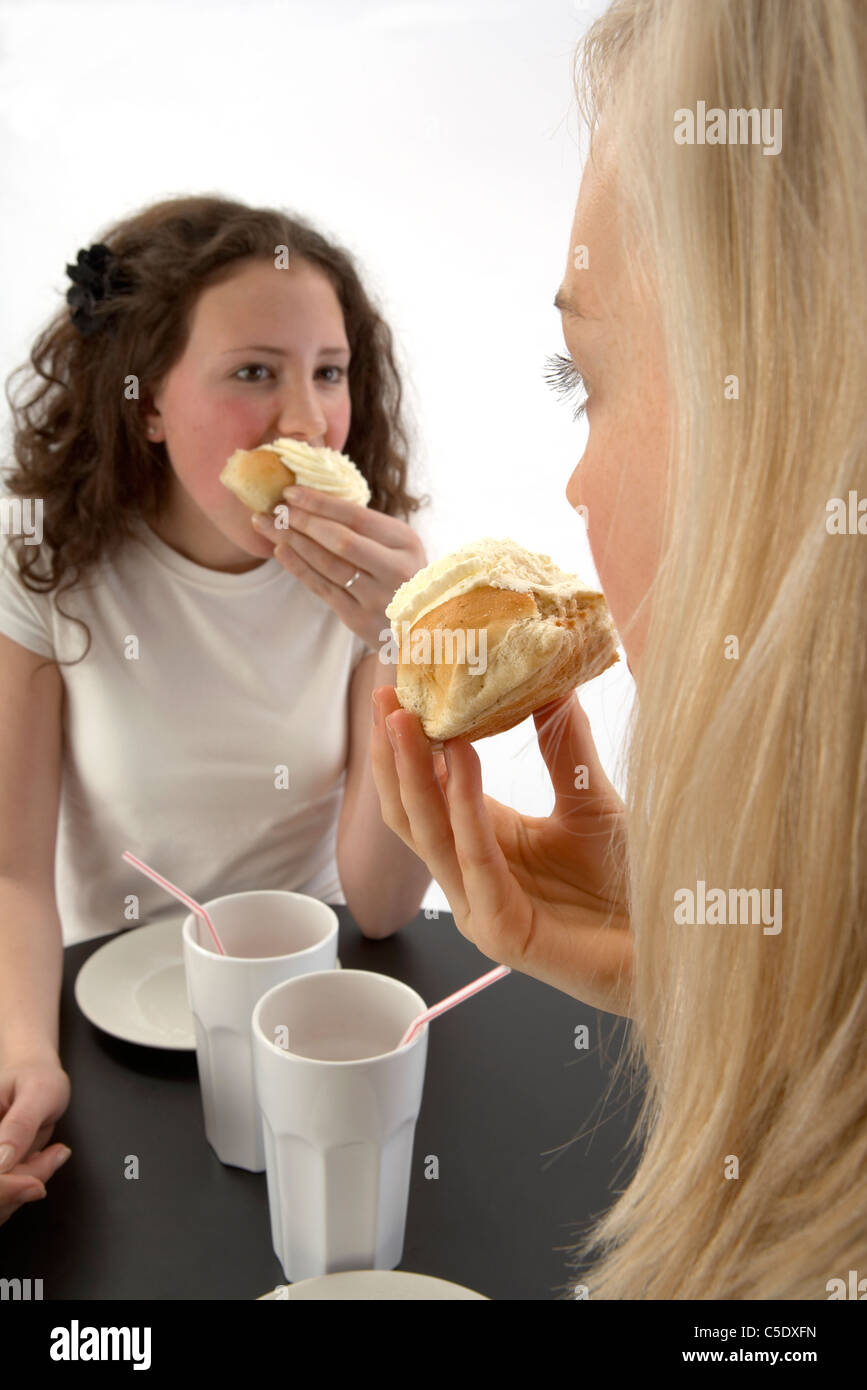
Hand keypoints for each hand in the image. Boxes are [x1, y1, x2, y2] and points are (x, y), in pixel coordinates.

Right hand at [0, 1051, 71, 1224]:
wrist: (32, 1075)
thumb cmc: (36, 1077)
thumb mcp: (37, 1093)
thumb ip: (20, 1125)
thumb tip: (1, 1163)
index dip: (6, 1188)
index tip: (37, 1186)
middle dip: (26, 1181)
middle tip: (55, 1154)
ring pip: (2, 1200)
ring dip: (29, 1182)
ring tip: (50, 1152)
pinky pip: (6, 1198)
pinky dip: (27, 1186)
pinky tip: (38, 1160)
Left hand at [251, 486, 426, 649]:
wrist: (419, 625)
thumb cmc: (400, 576)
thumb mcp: (398, 546)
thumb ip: (366, 528)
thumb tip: (313, 500)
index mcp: (406, 542)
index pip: (357, 516)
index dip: (321, 503)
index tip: (291, 492)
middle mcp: (395, 569)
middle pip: (341, 540)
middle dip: (303, 522)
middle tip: (275, 508)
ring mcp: (377, 597)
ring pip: (328, 565)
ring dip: (294, 542)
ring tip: (269, 525)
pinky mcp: (358, 618)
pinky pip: (322, 587)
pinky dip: (299, 567)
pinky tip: (281, 550)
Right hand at [370, 686, 632, 1015]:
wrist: (673, 942)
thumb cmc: (631, 881)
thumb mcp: (589, 798)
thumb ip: (563, 746)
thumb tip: (546, 681)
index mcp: (484, 842)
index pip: (426, 791)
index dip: (408, 743)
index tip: (400, 687)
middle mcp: (471, 876)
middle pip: (411, 812)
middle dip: (392, 753)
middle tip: (386, 696)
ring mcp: (479, 907)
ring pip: (427, 834)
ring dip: (412, 772)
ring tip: (404, 719)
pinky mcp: (500, 931)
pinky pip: (472, 857)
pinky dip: (463, 805)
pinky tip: (460, 758)